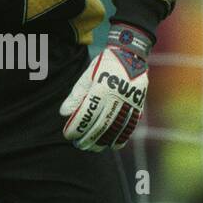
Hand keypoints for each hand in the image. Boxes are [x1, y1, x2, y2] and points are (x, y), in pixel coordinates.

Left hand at [59, 24, 150, 150]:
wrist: (131, 54)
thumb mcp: (87, 76)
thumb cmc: (104, 65)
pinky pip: (130, 125)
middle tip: (79, 145)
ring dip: (104, 141)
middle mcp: (117, 96)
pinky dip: (122, 137)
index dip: (76, 127)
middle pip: (101, 124)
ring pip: (116, 127)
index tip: (68, 135)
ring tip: (94, 148)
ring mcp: (130, 101)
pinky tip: (114, 145)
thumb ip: (76, 95)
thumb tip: (64, 114)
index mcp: (102, 87)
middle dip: (88, 138)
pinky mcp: (138, 104)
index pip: (87, 113)